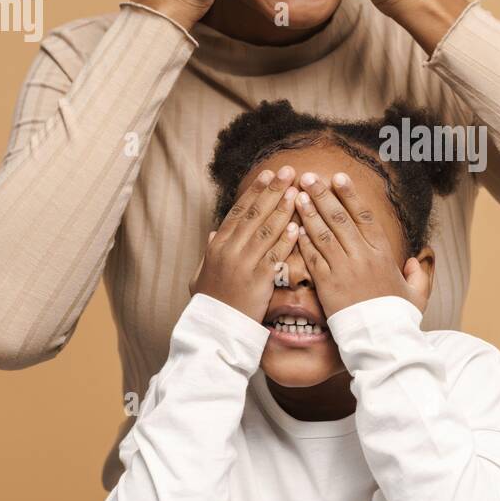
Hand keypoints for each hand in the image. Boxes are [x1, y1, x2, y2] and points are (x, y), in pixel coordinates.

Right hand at [189, 166, 299, 322]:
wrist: (214, 329)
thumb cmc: (210, 302)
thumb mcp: (202, 274)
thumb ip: (209, 251)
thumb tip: (212, 233)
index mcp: (217, 246)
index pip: (238, 211)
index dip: (254, 191)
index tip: (267, 174)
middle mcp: (229, 251)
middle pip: (253, 214)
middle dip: (272, 191)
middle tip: (288, 171)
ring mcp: (243, 265)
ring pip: (265, 230)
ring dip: (282, 208)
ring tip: (296, 191)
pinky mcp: (257, 281)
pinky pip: (275, 256)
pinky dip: (286, 240)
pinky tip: (297, 225)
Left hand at [293, 171, 431, 317]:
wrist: (381, 341)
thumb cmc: (398, 318)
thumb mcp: (416, 295)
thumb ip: (418, 275)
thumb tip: (415, 261)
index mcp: (383, 254)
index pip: (364, 216)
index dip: (350, 195)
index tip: (338, 177)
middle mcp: (363, 257)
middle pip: (339, 219)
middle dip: (323, 195)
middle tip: (308, 177)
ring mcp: (343, 270)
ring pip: (323, 234)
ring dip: (309, 212)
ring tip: (296, 194)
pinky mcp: (327, 285)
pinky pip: (312, 258)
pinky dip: (302, 241)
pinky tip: (294, 227)